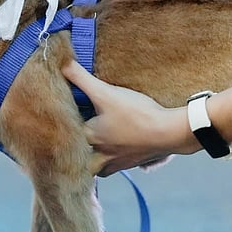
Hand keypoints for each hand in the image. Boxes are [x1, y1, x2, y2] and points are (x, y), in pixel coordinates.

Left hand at [62, 60, 198, 175]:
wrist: (169, 133)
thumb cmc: (137, 115)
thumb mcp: (106, 92)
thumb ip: (81, 78)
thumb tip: (62, 64)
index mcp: (90, 138)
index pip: (68, 135)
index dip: (64, 126)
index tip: (64, 117)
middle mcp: (100, 156)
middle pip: (81, 159)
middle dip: (78, 150)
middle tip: (77, 137)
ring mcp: (117, 163)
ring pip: (98, 168)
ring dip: (95, 158)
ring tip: (95, 145)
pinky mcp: (133, 163)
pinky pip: (117, 167)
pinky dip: (116, 159)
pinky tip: (120, 148)